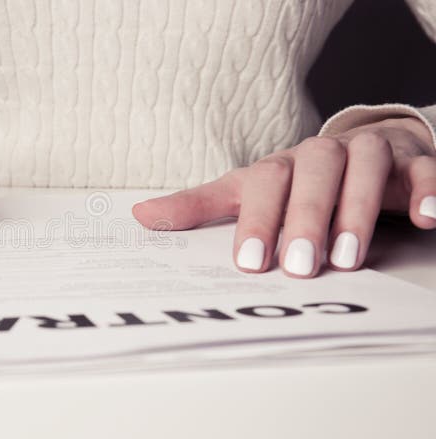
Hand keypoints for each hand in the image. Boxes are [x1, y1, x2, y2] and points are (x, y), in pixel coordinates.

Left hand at [132, 117, 435, 277]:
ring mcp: (367, 155)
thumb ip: (199, 208)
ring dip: (356, 210)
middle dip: (306, 219)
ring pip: (364, 169)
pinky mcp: (410, 162)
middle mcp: (321, 155)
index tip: (250, 261)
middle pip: (313, 174)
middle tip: (300, 266)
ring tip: (348, 258)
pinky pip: (422, 170)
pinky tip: (425, 216)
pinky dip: (426, 189)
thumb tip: (140, 216)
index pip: (264, 183)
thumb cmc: (294, 183)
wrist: (355, 151)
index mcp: (280, 166)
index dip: (256, 219)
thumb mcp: (244, 194)